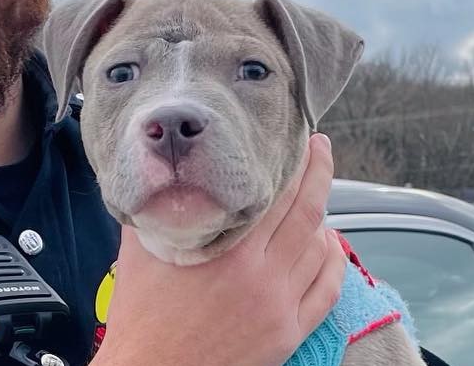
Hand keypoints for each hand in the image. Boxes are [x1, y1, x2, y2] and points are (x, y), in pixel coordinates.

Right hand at [92, 133, 343, 365]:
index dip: (295, 160)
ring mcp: (280, 307)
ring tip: (313, 198)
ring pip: (321, 249)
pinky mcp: (287, 333)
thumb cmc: (141, 316)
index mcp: (230, 250)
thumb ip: (157, 206)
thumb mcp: (140, 249)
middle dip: (319, 174)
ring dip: (322, 218)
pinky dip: (333, 262)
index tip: (300, 139)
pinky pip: (327, 290)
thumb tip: (161, 172)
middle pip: (308, 212)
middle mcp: (262, 276)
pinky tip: (329, 246)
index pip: (278, 192)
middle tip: (319, 149)